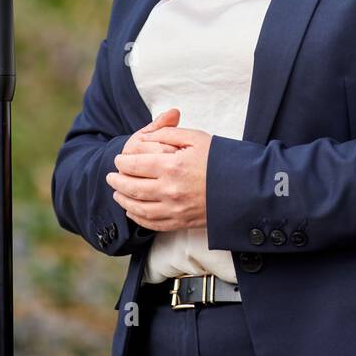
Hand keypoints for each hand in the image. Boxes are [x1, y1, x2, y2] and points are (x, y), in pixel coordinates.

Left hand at [107, 107, 211, 231]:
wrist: (245, 188)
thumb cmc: (221, 159)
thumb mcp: (197, 137)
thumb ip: (170, 133)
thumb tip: (150, 135)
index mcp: (172, 166)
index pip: (135, 165)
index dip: (123, 162)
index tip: (118, 160)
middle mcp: (170, 190)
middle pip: (132, 187)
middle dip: (117, 181)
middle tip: (110, 176)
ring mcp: (174, 209)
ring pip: (138, 208)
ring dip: (123, 200)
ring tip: (116, 192)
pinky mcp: (181, 222)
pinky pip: (152, 223)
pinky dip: (137, 217)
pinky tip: (132, 211)